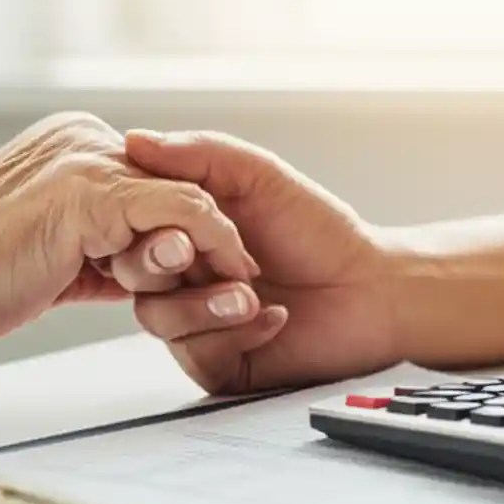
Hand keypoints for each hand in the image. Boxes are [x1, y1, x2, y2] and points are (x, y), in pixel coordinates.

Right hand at [0, 113, 257, 353]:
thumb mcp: (48, 253)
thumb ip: (98, 248)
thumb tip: (138, 269)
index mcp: (71, 145)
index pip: (152, 182)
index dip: (188, 227)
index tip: (217, 267)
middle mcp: (82, 139)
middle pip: (176, 183)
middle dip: (214, 234)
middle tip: (244, 274)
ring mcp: (85, 159)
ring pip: (186, 194)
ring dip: (220, 244)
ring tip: (240, 283)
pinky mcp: (89, 191)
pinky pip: (179, 212)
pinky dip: (210, 245)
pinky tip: (224, 277)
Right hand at [115, 129, 397, 392]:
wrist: (371, 290)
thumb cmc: (320, 233)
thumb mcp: (260, 176)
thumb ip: (200, 154)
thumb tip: (135, 140)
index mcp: (186, 229)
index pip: (132, 224)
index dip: (142, 221)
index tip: (173, 217)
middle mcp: (184, 275)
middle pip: (132, 272)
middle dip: (160, 262)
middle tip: (194, 255)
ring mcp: (198, 320)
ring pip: (157, 316)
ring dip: (203, 303)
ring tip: (252, 294)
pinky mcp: (218, 363)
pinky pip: (196, 354)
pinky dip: (234, 334)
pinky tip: (273, 318)